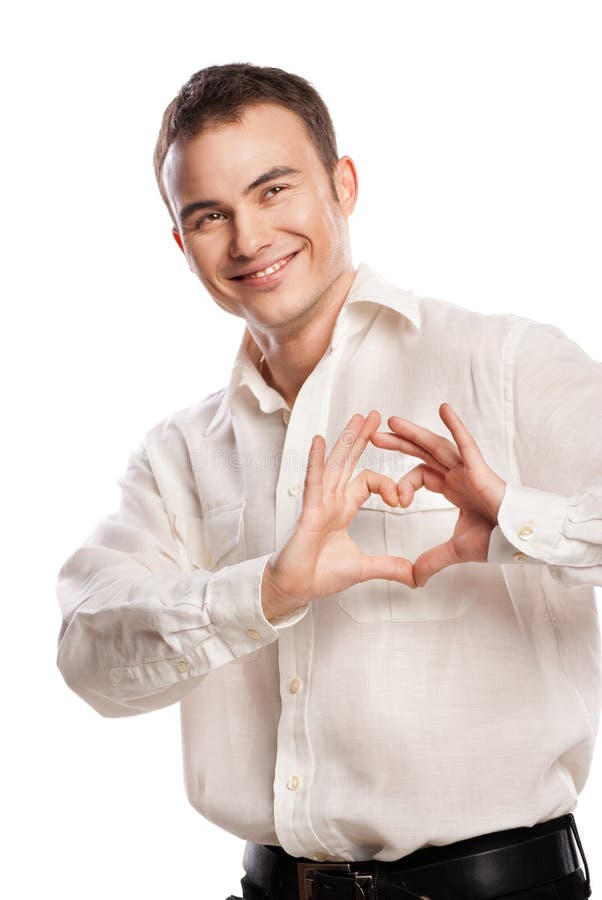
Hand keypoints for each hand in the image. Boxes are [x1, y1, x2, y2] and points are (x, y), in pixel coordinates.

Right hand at [262, 411, 415, 621]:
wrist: (295, 588)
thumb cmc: (318, 574)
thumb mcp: (363, 568)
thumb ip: (389, 567)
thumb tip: (415, 575)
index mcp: (342, 509)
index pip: (367, 482)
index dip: (387, 485)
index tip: (401, 501)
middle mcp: (331, 500)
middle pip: (349, 461)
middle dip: (361, 438)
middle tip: (373, 415)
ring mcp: (318, 503)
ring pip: (334, 464)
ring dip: (346, 440)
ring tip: (357, 418)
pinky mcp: (308, 512)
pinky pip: (314, 482)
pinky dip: (316, 462)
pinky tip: (319, 442)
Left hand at [370, 403, 505, 586]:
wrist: (519, 540)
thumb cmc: (497, 538)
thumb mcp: (455, 550)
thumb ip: (433, 560)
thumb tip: (415, 578)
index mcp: (453, 487)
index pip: (421, 475)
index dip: (405, 485)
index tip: (397, 502)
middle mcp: (459, 474)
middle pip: (423, 453)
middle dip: (399, 444)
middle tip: (375, 437)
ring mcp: (469, 468)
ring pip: (437, 445)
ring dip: (414, 433)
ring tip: (393, 422)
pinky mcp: (480, 468)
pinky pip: (465, 443)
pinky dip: (454, 425)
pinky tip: (442, 409)